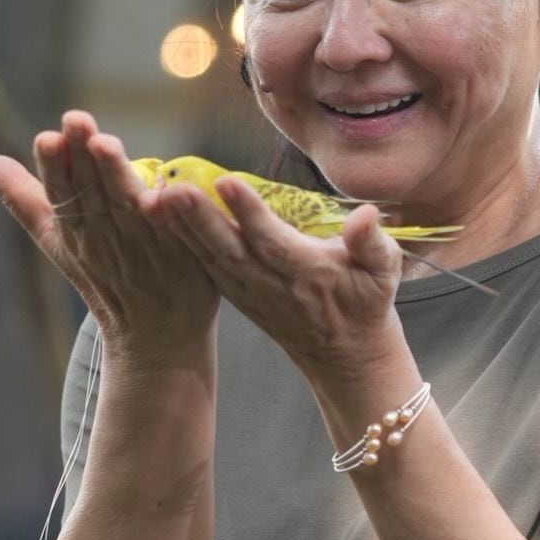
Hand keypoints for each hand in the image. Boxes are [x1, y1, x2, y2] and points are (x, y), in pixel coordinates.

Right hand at [0, 109, 220, 365]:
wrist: (155, 338)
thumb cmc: (105, 276)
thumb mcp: (57, 239)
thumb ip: (20, 196)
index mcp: (74, 229)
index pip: (59, 193)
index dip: (54, 168)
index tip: (46, 138)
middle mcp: (107, 236)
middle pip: (92, 191)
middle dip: (83, 157)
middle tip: (76, 120)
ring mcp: (146, 246)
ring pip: (128, 205)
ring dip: (117, 175)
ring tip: (106, 143)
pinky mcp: (185, 255)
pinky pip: (176, 231)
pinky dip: (169, 212)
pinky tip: (167, 188)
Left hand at [152, 172, 406, 378]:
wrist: (345, 356)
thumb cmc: (366, 304)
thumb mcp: (384, 273)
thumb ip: (373, 243)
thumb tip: (364, 216)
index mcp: (308, 275)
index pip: (273, 241)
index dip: (250, 213)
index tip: (227, 183)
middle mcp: (272, 286)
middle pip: (230, 251)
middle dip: (201, 221)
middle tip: (174, 190)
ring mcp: (250, 293)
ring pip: (210, 259)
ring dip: (181, 231)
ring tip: (155, 198)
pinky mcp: (236, 294)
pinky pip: (205, 267)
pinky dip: (180, 244)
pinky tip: (159, 218)